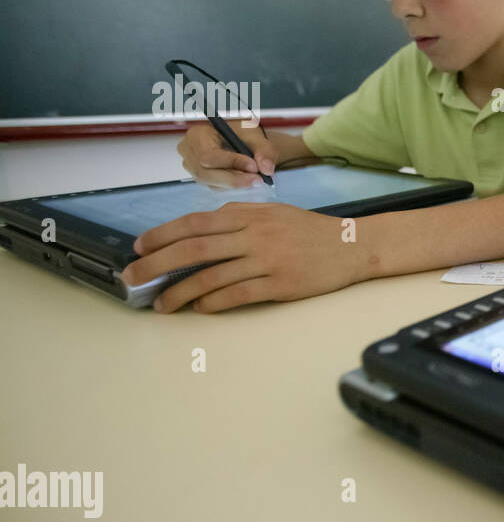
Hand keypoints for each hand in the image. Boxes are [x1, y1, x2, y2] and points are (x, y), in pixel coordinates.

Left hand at [120, 203, 371, 311]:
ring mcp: (267, 259)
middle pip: (193, 249)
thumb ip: (238, 218)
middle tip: (132, 278)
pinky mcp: (281, 283)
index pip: (194, 224)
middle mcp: (254, 235)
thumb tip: (200, 230)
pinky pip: (237, 294)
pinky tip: (200, 308)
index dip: (161, 236)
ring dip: (179, 292)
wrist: (353, 246)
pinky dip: (213, 302)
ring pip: (210, 276)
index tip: (139, 249)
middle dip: (155, 264)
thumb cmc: (310, 231)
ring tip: (162, 304)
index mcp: (248, 216)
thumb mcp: (272, 213)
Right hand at [178, 121, 277, 187]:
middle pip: (206, 174)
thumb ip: (264, 150)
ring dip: (237, 183)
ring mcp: (192, 167)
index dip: (231, 163)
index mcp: (197, 134)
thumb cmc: (244, 133)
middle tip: (259, 180)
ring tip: (256, 177)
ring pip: (212, 183)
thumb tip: (266, 169)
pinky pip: (216, 187)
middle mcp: (189, 151)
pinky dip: (234, 186)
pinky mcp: (201, 178)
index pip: (209, 155)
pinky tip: (246, 179)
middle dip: (235, 179)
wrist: (242, 140)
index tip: (254, 167)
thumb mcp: (256, 136)